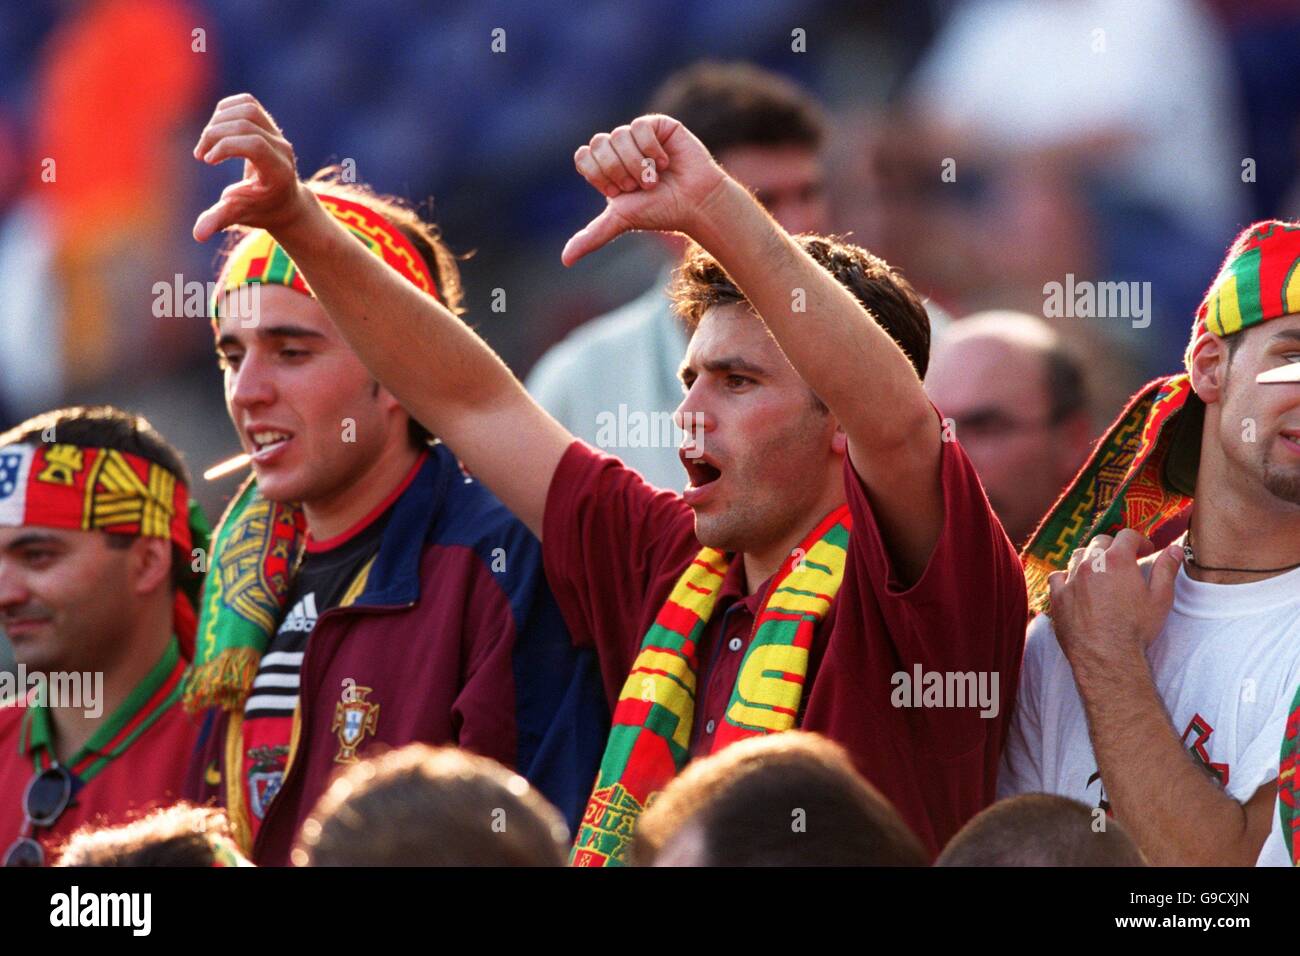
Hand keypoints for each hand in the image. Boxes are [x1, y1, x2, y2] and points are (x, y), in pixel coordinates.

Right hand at [192, 93, 310, 242]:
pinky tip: (214, 129)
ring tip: (207, 143)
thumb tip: (198, 234)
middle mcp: (282, 149)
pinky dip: (225, 110)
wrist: (284, 202)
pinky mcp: (269, 124)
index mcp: (278, 171)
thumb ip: (220, 220)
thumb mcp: (240, 215)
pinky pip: (246, 103)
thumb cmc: (260, 210)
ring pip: (247, 109)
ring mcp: (278, 134)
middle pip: (246, 124)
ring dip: (218, 121)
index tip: (209, 160)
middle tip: (201, 155)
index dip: (227, 146)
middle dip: (215, 135)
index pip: (255, 144)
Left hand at [561, 115, 728, 265]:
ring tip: (654, 178)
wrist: (694, 204)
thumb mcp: (621, 221)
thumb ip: (592, 236)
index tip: (621, 191)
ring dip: (637, 164)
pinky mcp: (658, 124)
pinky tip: (666, 162)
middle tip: (638, 186)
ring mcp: (638, 134)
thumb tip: (565, 261)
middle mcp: (620, 148)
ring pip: (619, 135)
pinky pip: (640, 127)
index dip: (600, 175)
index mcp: (606, 166)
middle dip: (618, 170)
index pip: (584, 157)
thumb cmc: (661, 212)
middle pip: (598, 144)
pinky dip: (652, 150)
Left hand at [1048, 528, 1183, 670]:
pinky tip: (1076, 584)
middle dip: (1114, 547)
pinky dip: (1067, 576)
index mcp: (1117, 560)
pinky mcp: (1057, 596)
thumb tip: (1174, 549)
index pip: (1127, 536)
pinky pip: (1058, 576)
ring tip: (1101, 571)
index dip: (1139, 541)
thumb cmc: (1136, 628)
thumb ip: (1166, 570)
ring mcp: (1071, 579)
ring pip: (1078, 555)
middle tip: (1124, 561)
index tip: (1145, 551)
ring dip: (1090, 558)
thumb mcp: (1160, 598)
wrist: (1106, 655)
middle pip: (1100, 542)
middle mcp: (1090, 564)